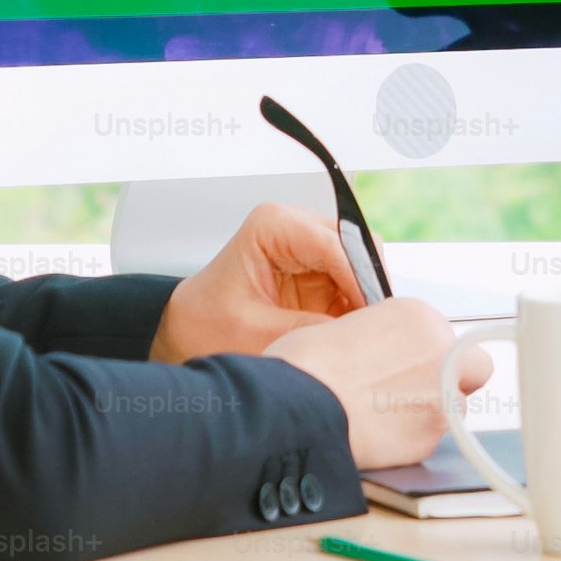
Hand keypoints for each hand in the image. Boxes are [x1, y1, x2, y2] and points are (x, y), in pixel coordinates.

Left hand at [149, 202, 366, 364]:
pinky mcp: (318, 269)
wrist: (188, 330)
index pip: (336, 244)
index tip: (371, 317)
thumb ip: (306, 330)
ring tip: (362, 335)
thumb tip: (355, 334)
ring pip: (363, 265)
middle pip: (358, 247)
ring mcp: (309, 245)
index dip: (360, 280)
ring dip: (365, 298)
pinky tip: (351, 331)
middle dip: (368, 287)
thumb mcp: (254, 332)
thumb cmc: (206, 324)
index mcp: (273, 225)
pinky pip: (354, 283)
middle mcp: (295, 225)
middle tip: (372, 329)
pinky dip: (357, 307)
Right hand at [266, 298, 492, 468]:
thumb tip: (383, 357)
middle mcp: (441, 351)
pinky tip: (378, 438)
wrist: (293, 408)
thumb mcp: (346, 328)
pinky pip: (430, 440)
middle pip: (473, 368)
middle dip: (453, 380)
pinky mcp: (430, 438)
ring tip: (384, 420)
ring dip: (430, 414)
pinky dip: (410, 442)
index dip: (423, 354)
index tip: (403, 366)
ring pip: (454, 409)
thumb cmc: (304, 366)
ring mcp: (442, 397)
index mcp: (419, 316)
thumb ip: (381, 340)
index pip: (441, 335)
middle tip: (419, 393)